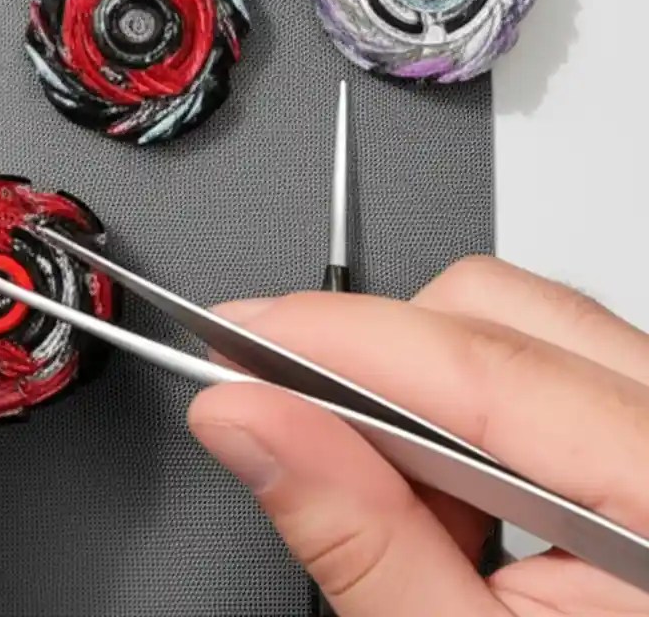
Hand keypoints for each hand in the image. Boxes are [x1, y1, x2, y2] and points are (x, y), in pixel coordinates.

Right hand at [189, 256, 648, 614]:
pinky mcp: (644, 423)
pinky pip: (548, 356)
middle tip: (298, 426)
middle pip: (502, 311)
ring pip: (521, 319)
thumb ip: (352, 536)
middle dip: (373, 359)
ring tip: (409, 505)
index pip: (484, 366)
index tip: (238, 339)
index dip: (338, 339)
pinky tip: (459, 501)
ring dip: (418, 389)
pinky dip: (466, 408)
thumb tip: (250, 424)